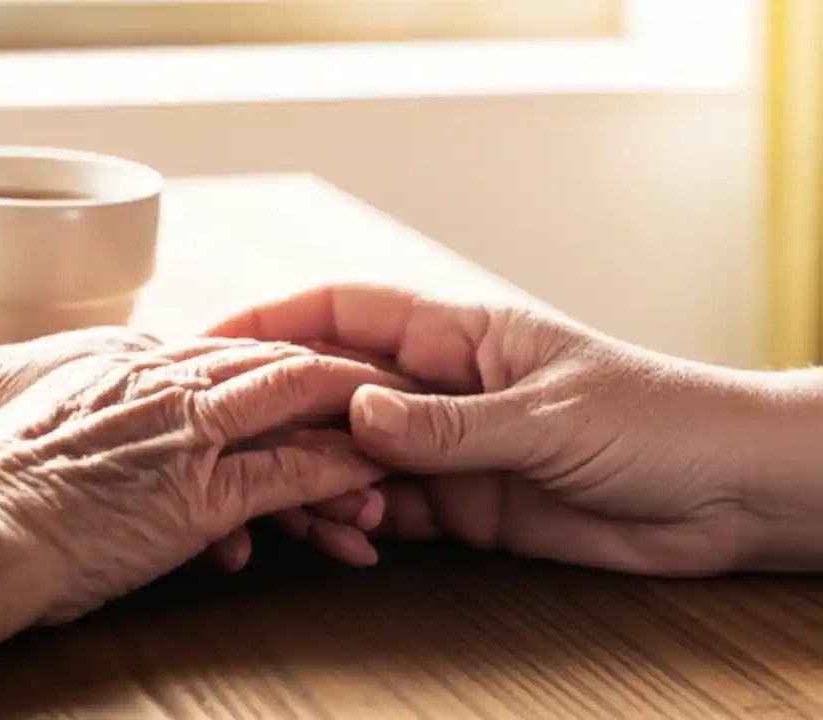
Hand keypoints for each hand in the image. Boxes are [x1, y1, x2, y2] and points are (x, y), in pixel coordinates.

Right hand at [0, 338, 397, 619]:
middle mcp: (165, 381)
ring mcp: (183, 431)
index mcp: (132, 362)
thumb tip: (110, 427)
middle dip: (340, 364)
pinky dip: (335, 472)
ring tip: (405, 419)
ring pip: (297, 400)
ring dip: (355, 410)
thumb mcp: (45, 424)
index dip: (286, 348)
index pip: (230, 345)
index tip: (324, 357)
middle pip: (276, 356)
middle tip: (390, 374)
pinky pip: (286, 472)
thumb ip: (95, 413)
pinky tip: (372, 479)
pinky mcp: (193, 491)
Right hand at [210, 283, 822, 574]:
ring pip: (347, 456)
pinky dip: (357, 523)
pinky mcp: (460, 504)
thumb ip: (451, 422)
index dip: (270, 319)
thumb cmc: (657, 422)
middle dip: (278, 416)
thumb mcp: (550, 417)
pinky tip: (351, 538)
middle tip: (231, 451)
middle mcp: (438, 386)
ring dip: (317, 481)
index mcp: (458, 335)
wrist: (726, 495)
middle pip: (329, 388)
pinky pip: (385, 508)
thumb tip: (355, 409)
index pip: (342, 311)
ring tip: (310, 513)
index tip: (206, 341)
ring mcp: (445, 446)